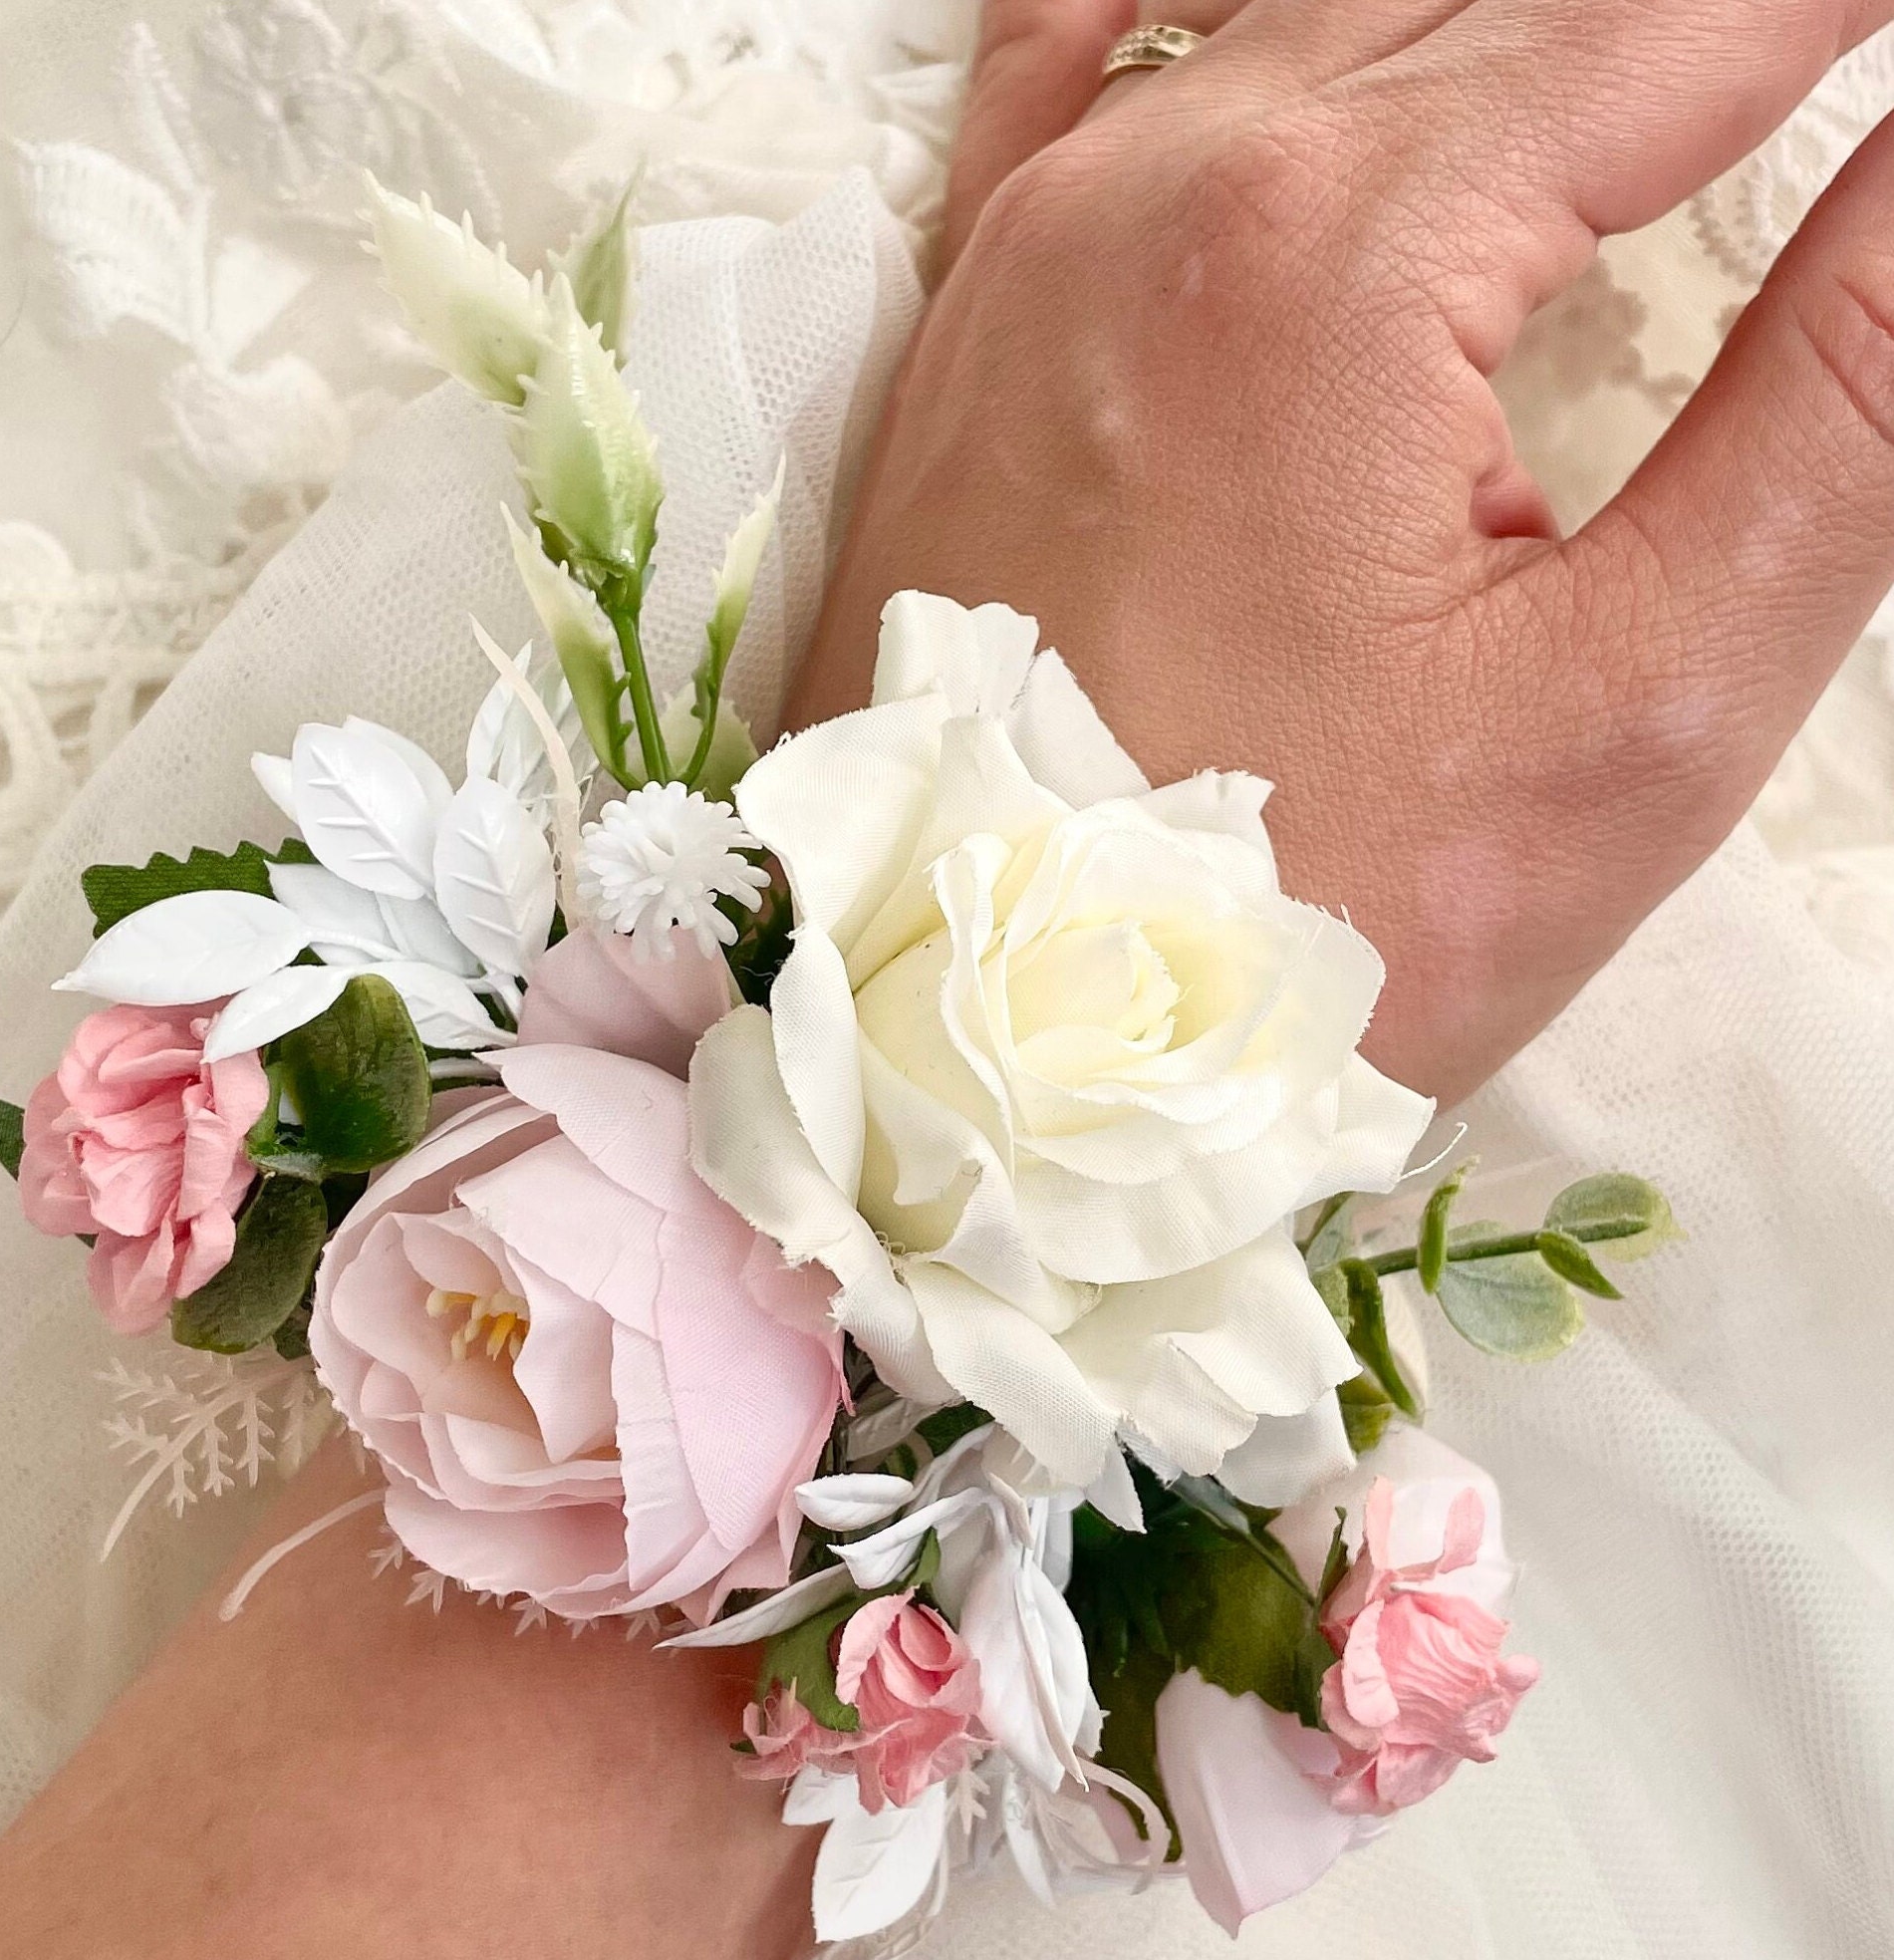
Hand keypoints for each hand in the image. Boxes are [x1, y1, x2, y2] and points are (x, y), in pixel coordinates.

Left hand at [791, 0, 1893, 1100]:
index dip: (1822, 28)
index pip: (1682, 26)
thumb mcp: (1627, 710)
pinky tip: (1264, 21)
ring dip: (1501, 20)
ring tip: (1633, 64)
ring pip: (1318, 12)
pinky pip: (1077, 59)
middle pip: (1507, 1)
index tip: (1875, 61)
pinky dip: (1206, 10)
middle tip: (1784, 75)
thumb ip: (1836, 406)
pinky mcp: (975, 324)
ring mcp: (1041, 245)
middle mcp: (1166, 193)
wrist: (985, 1036)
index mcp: (1345, 257)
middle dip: (1678, 30)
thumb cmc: (1288, 922)